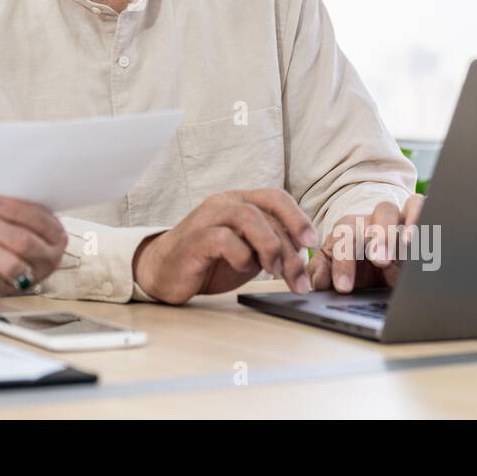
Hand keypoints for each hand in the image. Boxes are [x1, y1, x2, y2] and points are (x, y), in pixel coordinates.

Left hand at [0, 196, 66, 297]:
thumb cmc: (12, 226)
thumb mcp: (20, 215)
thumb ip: (10, 207)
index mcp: (57, 236)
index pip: (39, 221)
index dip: (13, 210)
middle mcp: (48, 260)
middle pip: (22, 243)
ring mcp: (29, 279)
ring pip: (7, 264)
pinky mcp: (4, 291)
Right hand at [132, 189, 318, 304]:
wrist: (163, 272)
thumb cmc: (207, 262)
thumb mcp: (247, 252)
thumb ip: (269, 246)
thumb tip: (303, 254)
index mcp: (239, 201)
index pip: (276, 197)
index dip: (298, 218)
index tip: (313, 244)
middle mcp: (224, 203)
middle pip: (268, 213)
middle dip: (290, 249)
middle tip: (299, 278)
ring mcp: (208, 218)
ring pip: (250, 219)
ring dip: (271, 248)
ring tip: (274, 272)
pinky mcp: (196, 238)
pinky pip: (227, 240)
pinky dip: (242, 258)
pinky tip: (243, 270)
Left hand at [308, 194, 423, 292]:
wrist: (381, 259)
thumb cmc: (358, 266)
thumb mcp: (339, 272)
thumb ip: (323, 273)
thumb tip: (318, 281)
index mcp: (344, 232)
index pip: (339, 242)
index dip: (342, 264)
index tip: (343, 287)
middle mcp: (365, 222)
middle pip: (364, 221)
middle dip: (370, 240)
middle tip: (379, 261)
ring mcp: (390, 219)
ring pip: (387, 211)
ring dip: (392, 230)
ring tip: (403, 247)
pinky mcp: (413, 218)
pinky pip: (416, 205)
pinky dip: (418, 214)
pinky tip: (418, 236)